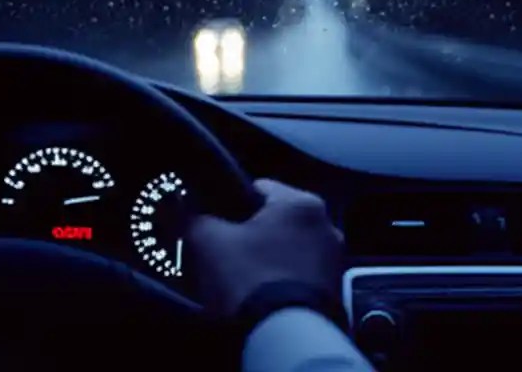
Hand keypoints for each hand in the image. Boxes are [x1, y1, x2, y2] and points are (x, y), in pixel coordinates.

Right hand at [187, 179, 342, 315]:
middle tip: (228, 252)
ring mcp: (334, 258)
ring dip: (270, 256)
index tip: (216, 224)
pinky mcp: (335, 288)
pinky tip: (265, 292)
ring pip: (290, 247)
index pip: (258, 188)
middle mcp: (327, 224)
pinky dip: (284, 277)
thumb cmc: (249, 276)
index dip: (230, 204)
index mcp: (302, 202)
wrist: (283, 334)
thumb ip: (196, 218)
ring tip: (245, 276)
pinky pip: (301, 272)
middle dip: (253, 233)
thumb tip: (186, 211)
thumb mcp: (210, 241)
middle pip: (276, 220)